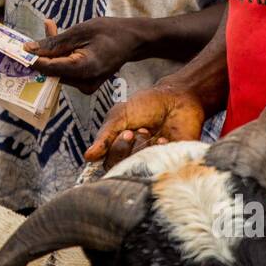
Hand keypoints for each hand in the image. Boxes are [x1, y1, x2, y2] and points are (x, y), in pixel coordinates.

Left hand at [26, 17, 142, 92]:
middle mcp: (84, 83)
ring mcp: (86, 86)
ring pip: (57, 70)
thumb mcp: (81, 31)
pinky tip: (62, 39)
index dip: (31, 59)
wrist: (133, 40)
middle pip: (52, 70)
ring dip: (52, 51)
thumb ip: (54, 42)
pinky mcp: (85, 83)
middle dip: (43, 51)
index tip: (15, 49)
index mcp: (84, 70)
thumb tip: (28, 50)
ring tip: (52, 27)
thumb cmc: (110, 31)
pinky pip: (66, 71)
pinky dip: (61, 56)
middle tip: (36, 31)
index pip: (48, 69)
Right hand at [85, 82, 206, 169]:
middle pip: (123, 169)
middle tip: (141, 130)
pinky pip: (161, 169)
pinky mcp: (171, 163)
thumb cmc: (147, 104)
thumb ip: (105, 136)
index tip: (127, 132)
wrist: (177, 97)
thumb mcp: (120, 115)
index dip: (117, 150)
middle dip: (130, 148)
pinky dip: (161, 151)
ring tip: (151, 131)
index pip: (109, 163)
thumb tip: (87, 157)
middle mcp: (135, 158)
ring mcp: (153, 161)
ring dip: (144, 148)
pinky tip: (165, 139)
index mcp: (120, 147)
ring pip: (140, 169)